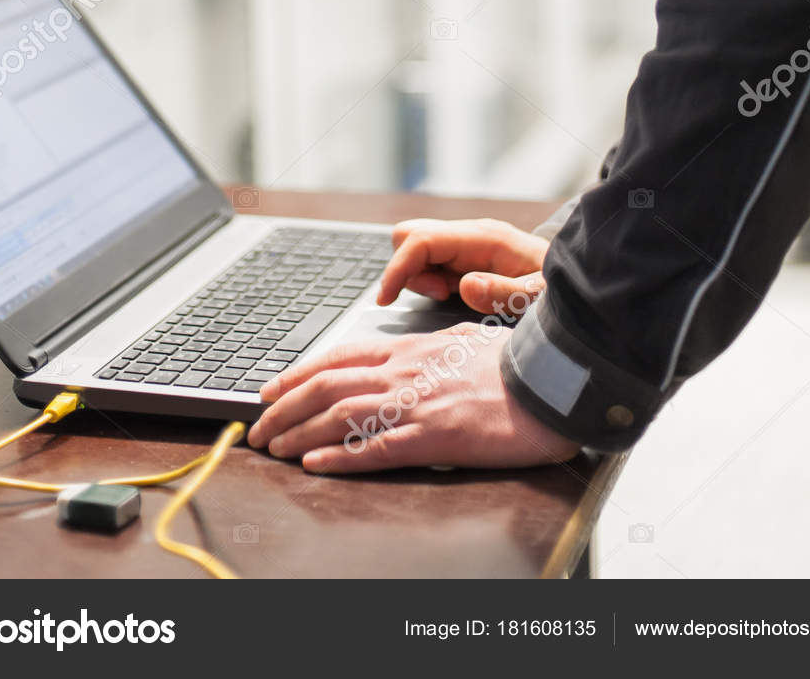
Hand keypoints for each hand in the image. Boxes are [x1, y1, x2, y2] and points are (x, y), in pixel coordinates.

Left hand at [246, 323, 580, 473]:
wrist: (550, 383)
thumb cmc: (514, 366)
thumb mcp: (462, 344)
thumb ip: (428, 351)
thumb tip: (408, 354)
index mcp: (411, 351)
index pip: (339, 358)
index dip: (298, 374)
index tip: (271, 389)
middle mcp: (405, 373)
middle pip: (327, 385)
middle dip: (284, 407)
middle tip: (258, 426)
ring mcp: (416, 404)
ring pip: (340, 415)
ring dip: (298, 432)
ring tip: (272, 448)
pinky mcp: (434, 436)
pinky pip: (376, 449)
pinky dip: (340, 457)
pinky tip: (315, 465)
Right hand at [377, 216, 549, 316]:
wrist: (580, 284)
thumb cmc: (564, 291)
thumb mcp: (542, 298)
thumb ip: (505, 292)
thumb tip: (464, 285)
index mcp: (484, 238)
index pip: (422, 239)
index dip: (397, 267)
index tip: (386, 299)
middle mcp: (471, 235)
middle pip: (410, 234)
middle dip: (408, 269)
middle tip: (439, 295)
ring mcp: (467, 245)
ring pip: (415, 248)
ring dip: (420, 277)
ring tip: (450, 297)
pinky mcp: (466, 258)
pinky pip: (430, 261)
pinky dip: (430, 280)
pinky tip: (454, 295)